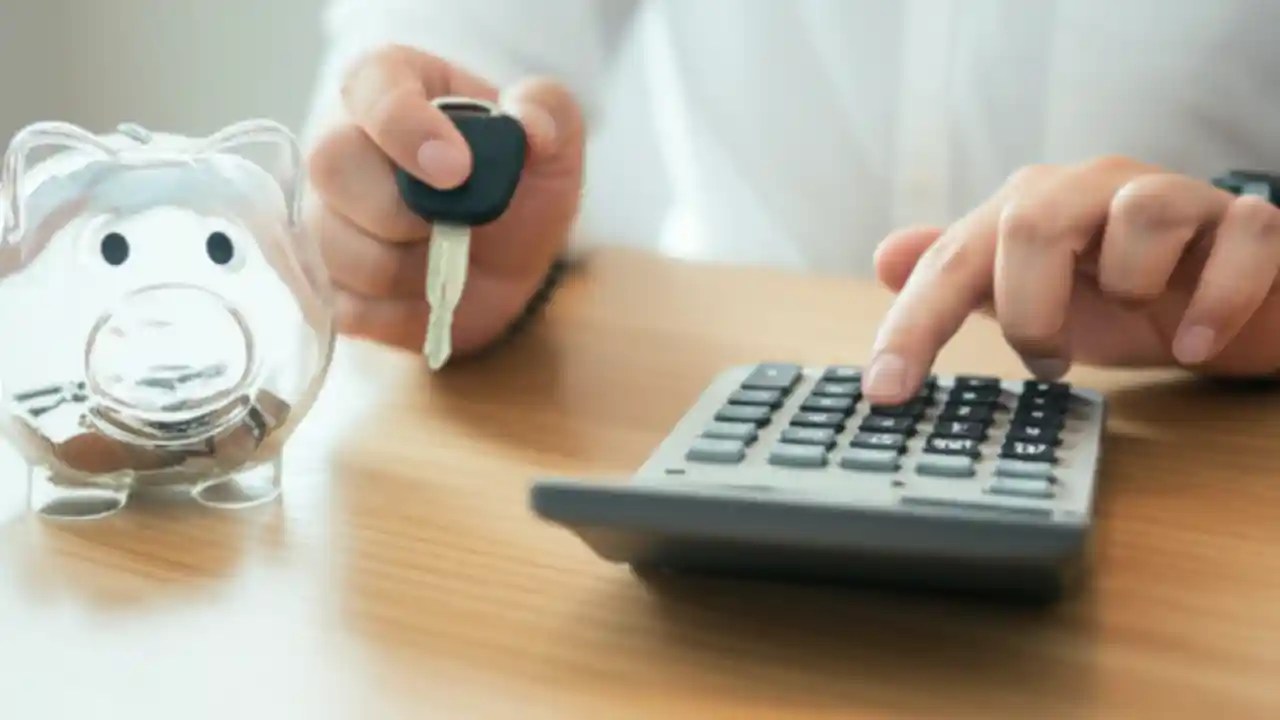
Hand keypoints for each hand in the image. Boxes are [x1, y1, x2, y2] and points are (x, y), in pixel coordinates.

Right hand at [306, 45, 584, 353]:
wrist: (509, 263)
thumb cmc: (520, 185)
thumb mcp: (554, 139)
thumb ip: (550, 112)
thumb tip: (532, 127)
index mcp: (392, 84)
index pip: (371, 88)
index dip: (406, 128)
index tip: (456, 169)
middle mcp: (339, 141)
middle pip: (332, 166)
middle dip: (403, 211)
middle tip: (458, 225)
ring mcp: (322, 214)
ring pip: (338, 247)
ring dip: (411, 268)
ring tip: (450, 256)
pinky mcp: (324, 281)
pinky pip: (344, 305)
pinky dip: (400, 312)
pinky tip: (427, 292)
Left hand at [867, 156, 1279, 404]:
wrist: (1225, 300)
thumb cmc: (1116, 296)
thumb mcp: (1028, 296)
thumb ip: (959, 277)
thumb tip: (885, 256)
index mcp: (1027, 210)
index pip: (950, 261)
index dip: (912, 326)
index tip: (884, 392)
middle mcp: (1093, 187)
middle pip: (1031, 223)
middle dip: (1030, 310)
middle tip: (1050, 357)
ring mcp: (1174, 197)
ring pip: (1141, 213)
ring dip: (1131, 287)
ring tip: (1140, 319)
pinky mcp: (1245, 223)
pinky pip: (1240, 238)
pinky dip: (1217, 299)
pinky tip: (1196, 343)